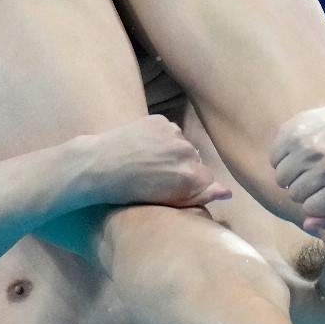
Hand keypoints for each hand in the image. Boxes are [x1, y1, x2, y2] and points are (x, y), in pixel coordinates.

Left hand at [82, 115, 230, 207]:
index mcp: (192, 176)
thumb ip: (200, 196)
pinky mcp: (160, 121)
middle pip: (196, 161)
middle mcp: (188, 152)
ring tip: (147, 162)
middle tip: (156, 177)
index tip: (170, 189)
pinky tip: (142, 148)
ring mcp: (174, 134)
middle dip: (182, 167)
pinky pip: (168, 131)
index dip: (188, 186)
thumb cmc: (128, 193)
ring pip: (183, 145)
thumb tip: (227, 192)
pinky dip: (159, 138)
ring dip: (171, 152)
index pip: (207, 180)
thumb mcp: (166, 202)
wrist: (97, 166)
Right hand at [268, 97, 324, 233]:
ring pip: (281, 178)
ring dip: (291, 175)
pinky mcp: (293, 130)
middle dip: (303, 188)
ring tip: (306, 165)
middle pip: (294, 194)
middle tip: (316, 176)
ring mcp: (309, 145)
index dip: (316, 201)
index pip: (310, 208)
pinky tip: (299, 151)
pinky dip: (283, 157)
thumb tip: (308, 224)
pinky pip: (274, 158)